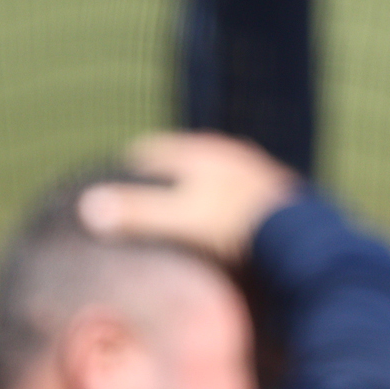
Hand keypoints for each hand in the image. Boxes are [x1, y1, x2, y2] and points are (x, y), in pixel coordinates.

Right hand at [78, 131, 298, 263]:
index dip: (127, 170)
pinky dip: (219, 207)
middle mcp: (231, 154)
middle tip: (137, 201)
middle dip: (159, 180)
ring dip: (192, 192)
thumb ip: (137, 211)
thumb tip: (89, 205)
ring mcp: (255, 172)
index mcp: (204, 151)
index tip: (107, 188)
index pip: (151, 151)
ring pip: (211, 177)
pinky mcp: (273, 195)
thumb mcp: (180, 219)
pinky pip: (236, 196)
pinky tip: (217, 227)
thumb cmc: (236, 225)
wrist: (300, 238)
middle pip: (182, 162)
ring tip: (173, 217)